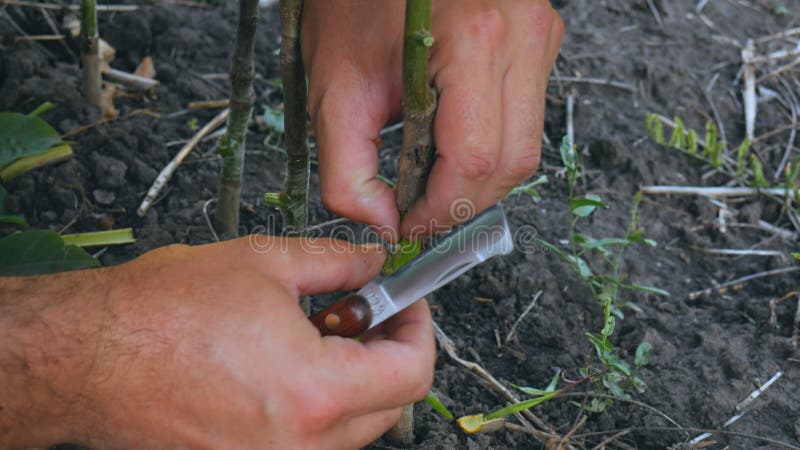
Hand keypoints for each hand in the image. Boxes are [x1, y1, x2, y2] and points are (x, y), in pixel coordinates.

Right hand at [0, 238, 434, 448]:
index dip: (418, 329)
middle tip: (368, 312)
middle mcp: (301, 444)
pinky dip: (318, 404)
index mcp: (316, 393)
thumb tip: (371, 264)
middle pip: (389, 406)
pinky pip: (310, 440)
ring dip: (354, 380)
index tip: (405, 304)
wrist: (87, 356)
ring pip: (352, 427)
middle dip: (389, 353)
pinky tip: (290, 363)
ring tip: (322, 333)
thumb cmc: (158, 314)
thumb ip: (336, 263)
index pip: (412, 373)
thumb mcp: (264, 264)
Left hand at [302, 0, 562, 236]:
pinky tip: (452, 142)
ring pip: (526, 147)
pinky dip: (489, 146)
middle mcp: (520, 37)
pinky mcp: (539, 40)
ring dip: (479, 178)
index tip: (410, 223)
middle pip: (513, 162)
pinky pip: (525, 119)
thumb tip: (380, 222)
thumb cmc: (355, 0)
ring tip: (433, 177)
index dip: (442, 207)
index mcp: (472, 41)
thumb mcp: (334, 88)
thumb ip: (347, 172)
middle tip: (421, 212)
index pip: (475, 159)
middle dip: (464, 202)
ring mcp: (538, 37)